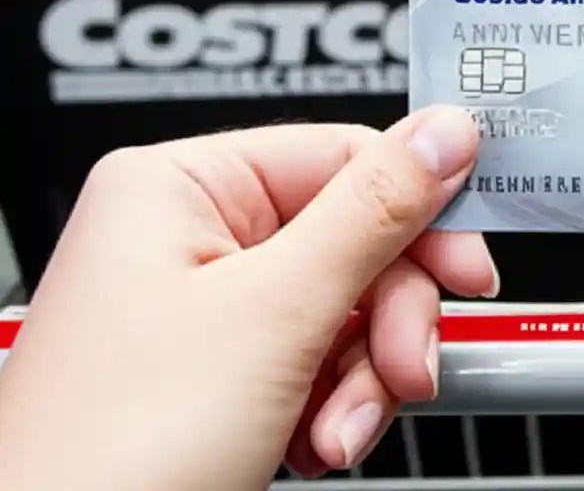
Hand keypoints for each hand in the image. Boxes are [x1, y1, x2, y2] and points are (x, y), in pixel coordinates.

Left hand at [0, 107, 496, 488]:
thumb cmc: (111, 450)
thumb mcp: (275, 314)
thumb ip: (374, 213)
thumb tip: (446, 132)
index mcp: (182, 187)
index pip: (345, 158)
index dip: (421, 214)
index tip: (471, 271)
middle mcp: (192, 238)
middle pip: (355, 245)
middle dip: (389, 322)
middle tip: (406, 369)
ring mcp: (209, 310)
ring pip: (347, 313)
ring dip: (363, 380)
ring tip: (338, 430)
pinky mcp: (225, 372)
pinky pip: (320, 363)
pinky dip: (334, 407)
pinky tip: (315, 443)